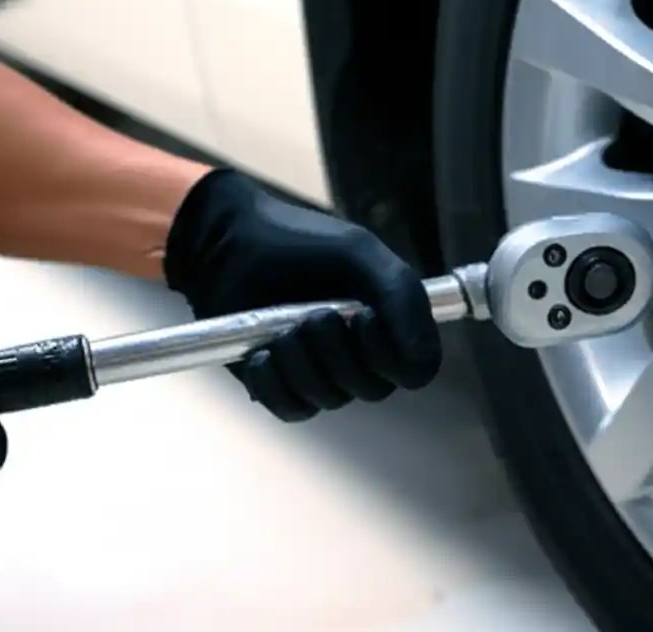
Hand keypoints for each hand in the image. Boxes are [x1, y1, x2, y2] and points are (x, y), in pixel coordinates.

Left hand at [163, 169, 441, 420]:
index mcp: (387, 324)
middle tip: (314, 315)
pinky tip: (262, 351)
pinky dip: (275, 381)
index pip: (415, 370)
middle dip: (339, 352)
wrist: (229, 244)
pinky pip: (290, 408)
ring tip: (283, 327)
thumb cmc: (297, 243)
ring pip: (328, 399)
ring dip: (303, 362)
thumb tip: (423, 360)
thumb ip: (402, 295)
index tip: (365, 319)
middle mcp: (357, 355)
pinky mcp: (279, 384)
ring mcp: (317, 373)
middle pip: (372, 389)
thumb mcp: (359, 253)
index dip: (394, 357)